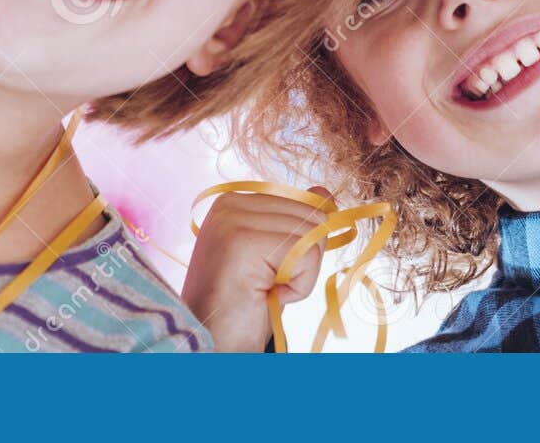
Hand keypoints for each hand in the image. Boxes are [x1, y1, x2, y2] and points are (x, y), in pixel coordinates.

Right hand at [181, 187, 331, 351]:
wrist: (214, 346)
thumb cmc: (242, 308)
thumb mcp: (274, 257)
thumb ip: (295, 222)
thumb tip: (325, 193)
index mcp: (234, 202)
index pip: (304, 203)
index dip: (301, 246)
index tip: (267, 272)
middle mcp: (229, 203)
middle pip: (311, 215)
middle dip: (303, 260)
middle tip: (267, 285)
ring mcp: (232, 220)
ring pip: (311, 235)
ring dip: (299, 277)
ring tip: (264, 291)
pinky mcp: (241, 241)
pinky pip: (306, 255)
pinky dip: (298, 287)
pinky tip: (266, 296)